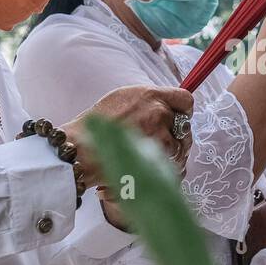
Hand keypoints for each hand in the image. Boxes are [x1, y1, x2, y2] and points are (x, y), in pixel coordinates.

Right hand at [62, 84, 194, 180]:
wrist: (81, 149)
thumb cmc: (96, 128)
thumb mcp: (122, 100)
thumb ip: (148, 102)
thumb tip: (168, 109)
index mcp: (150, 95)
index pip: (185, 99)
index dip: (184, 111)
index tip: (180, 119)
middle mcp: (158, 112)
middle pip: (185, 126)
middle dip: (178, 136)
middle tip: (163, 144)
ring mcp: (159, 134)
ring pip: (181, 147)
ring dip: (172, 154)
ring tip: (150, 159)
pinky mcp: (157, 156)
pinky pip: (174, 164)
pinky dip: (167, 169)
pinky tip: (150, 168)